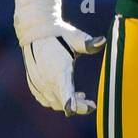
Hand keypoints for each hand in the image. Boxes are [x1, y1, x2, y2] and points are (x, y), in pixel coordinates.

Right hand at [13, 0, 104, 114]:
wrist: (36, 31)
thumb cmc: (60, 34)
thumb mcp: (76, 37)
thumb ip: (89, 44)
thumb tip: (104, 40)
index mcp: (58, 72)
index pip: (67, 99)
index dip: (79, 107)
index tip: (92, 106)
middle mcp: (46, 81)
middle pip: (63, 104)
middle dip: (78, 106)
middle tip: (89, 102)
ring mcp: (38, 84)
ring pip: (54, 104)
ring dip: (66, 103)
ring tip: (79, 95)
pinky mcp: (33, 84)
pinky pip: (45, 100)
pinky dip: (55, 100)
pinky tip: (63, 92)